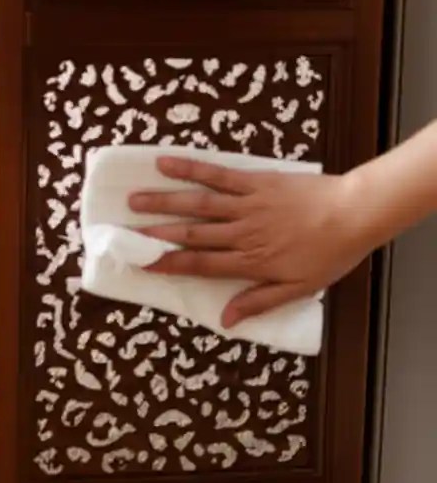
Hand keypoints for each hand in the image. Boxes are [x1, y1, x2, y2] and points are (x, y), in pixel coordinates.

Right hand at [128, 156, 373, 327]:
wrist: (356, 213)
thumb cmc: (330, 253)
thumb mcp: (299, 288)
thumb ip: (260, 302)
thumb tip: (225, 319)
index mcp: (251, 261)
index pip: (201, 264)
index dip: (169, 264)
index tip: (142, 263)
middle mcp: (242, 232)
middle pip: (192, 234)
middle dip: (155, 234)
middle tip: (125, 232)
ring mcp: (247, 205)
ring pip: (198, 204)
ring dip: (164, 202)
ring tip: (134, 200)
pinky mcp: (255, 181)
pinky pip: (218, 174)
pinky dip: (191, 168)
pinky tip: (165, 162)